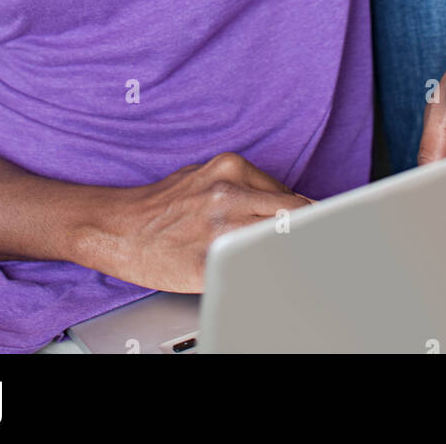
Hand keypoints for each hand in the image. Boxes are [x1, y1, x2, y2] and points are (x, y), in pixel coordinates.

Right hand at [90, 151, 312, 292]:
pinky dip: (261, 273)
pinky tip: (263, 277)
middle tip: (324, 250)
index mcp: (232, 169)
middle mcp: (230, 193)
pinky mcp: (206, 261)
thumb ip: (246, 187)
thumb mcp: (205, 178)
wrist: (116, 226)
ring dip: (288, 254)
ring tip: (298, 264)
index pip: (294, 196)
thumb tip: (287, 203)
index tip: (329, 231)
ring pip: (277, 242)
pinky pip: (248, 270)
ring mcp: (219, 227)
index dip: (314, 218)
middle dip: (310, 235)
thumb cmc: (162, 205)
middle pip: (296, 217)